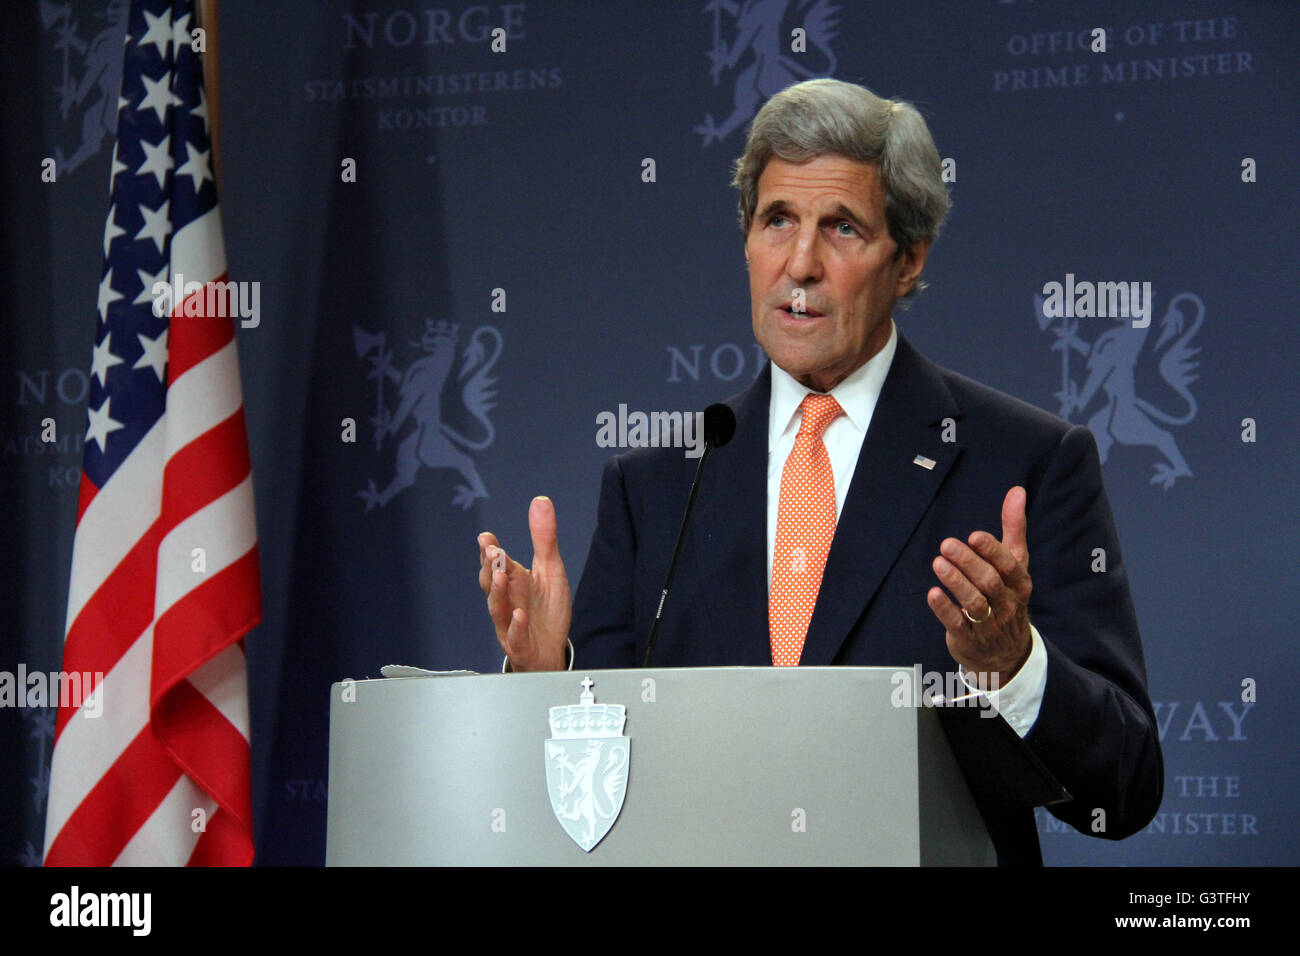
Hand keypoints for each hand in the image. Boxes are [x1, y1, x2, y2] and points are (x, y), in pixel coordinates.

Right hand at [477, 496, 571, 671]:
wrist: (550, 650)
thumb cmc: (546, 609)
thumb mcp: (550, 569)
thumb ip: (543, 538)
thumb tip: (540, 501)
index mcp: (513, 581)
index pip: (497, 564)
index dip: (490, 551)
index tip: (487, 538)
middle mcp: (506, 600)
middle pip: (491, 584)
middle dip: (490, 568)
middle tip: (493, 553)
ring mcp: (509, 624)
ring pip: (497, 608)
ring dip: (497, 592)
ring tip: (500, 576)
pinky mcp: (520, 644)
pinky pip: (515, 636)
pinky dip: (516, 625)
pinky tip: (520, 614)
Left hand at [927, 486, 1032, 689]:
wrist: (1008, 653)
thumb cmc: (1008, 597)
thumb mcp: (1015, 564)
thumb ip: (1014, 528)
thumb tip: (1016, 491)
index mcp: (1019, 583)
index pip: (1008, 565)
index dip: (991, 551)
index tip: (974, 536)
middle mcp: (1006, 603)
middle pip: (989, 582)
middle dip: (968, 563)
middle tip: (947, 544)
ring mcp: (988, 623)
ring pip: (974, 603)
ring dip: (956, 582)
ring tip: (938, 563)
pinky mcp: (968, 638)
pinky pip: (957, 623)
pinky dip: (944, 609)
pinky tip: (933, 593)